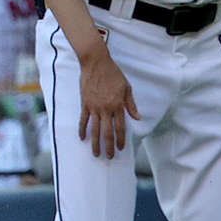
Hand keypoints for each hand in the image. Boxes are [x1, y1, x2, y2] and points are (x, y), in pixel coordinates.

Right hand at [77, 40, 139, 157]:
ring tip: (96, 154)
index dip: (121, 139)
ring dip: (95, 144)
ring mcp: (94, 108)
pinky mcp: (85, 105)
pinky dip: (82, 130)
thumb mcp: (126, 87)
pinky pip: (83, 121)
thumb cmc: (113, 74)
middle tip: (110, 157)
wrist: (96, 63)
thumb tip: (137, 117)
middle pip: (107, 132)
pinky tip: (82, 139)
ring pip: (95, 130)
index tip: (121, 148)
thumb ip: (131, 104)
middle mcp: (106, 109)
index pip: (120, 127)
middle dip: (108, 147)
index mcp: (117, 105)